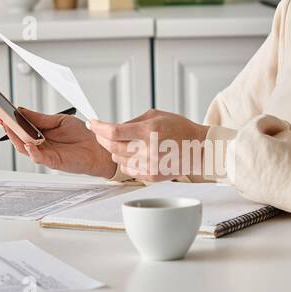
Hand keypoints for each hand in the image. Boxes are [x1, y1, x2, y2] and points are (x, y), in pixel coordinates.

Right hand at [0, 107, 116, 178]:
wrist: (99, 148)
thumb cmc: (82, 134)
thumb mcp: (59, 120)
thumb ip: (40, 118)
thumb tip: (21, 110)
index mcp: (41, 134)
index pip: (21, 127)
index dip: (10, 120)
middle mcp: (41, 145)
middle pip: (19, 138)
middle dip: (8, 128)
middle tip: (0, 118)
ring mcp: (46, 154)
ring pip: (24, 148)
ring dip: (16, 138)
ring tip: (9, 127)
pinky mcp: (54, 162)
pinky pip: (39, 158)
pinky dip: (32, 152)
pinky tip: (27, 144)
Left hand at [86, 109, 209, 181]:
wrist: (198, 148)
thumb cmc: (179, 129)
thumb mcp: (155, 115)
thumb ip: (132, 122)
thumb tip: (111, 127)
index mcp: (149, 131)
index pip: (114, 132)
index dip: (98, 127)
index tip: (92, 123)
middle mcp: (149, 149)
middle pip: (112, 146)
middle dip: (102, 138)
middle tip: (99, 132)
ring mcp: (150, 165)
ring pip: (118, 159)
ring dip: (114, 150)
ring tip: (123, 142)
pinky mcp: (152, 176)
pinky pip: (128, 169)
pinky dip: (125, 161)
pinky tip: (133, 154)